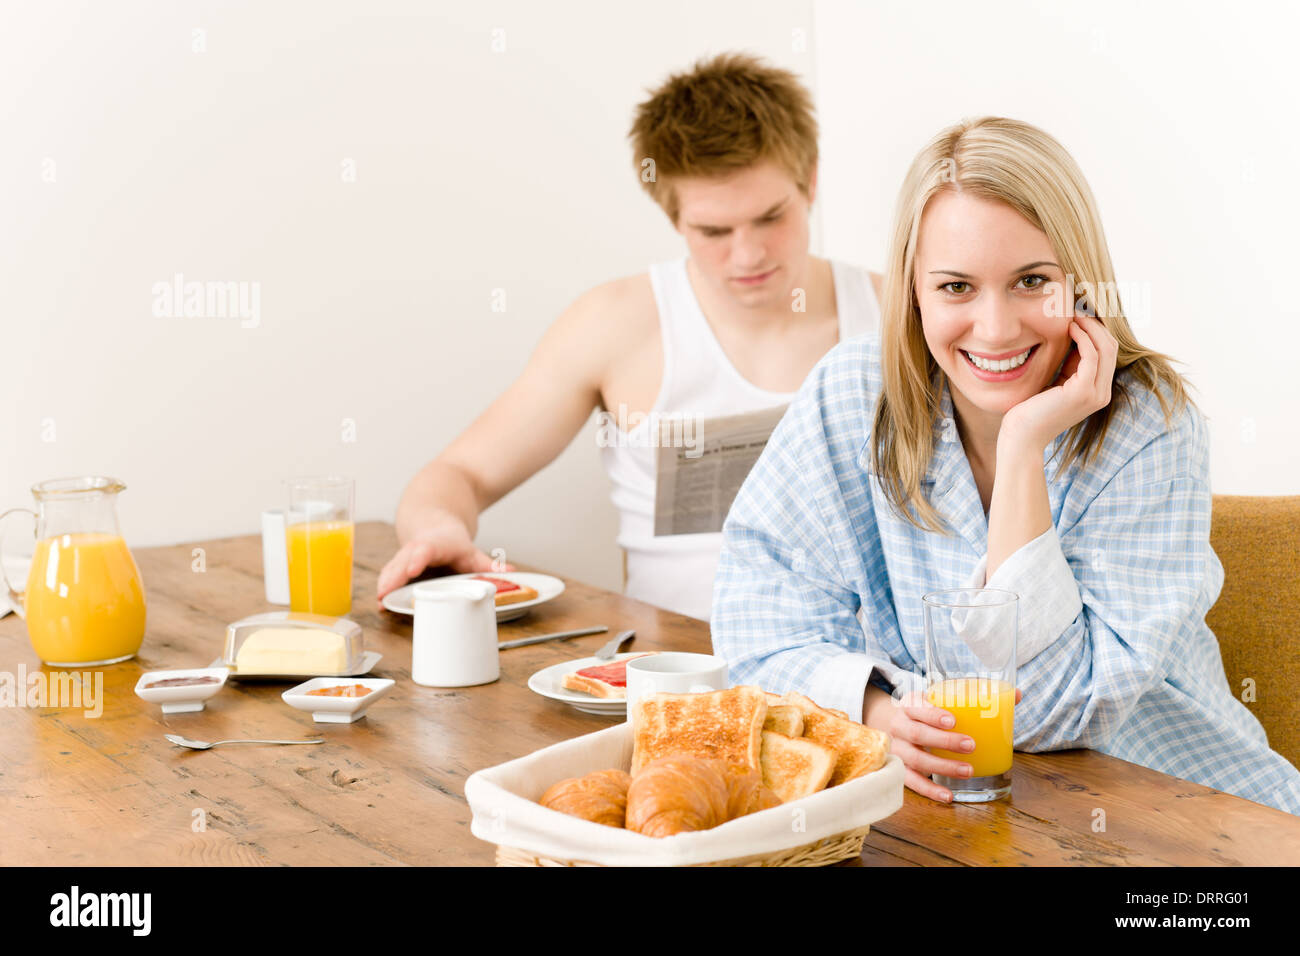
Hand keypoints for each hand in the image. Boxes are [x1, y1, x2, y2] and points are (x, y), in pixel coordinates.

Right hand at [375, 513, 513, 601]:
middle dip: (394, 576)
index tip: (413, 569)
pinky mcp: (397, 566)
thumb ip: (488, 564)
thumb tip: (512, 572)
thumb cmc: (452, 544)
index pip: (425, 550)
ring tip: (380, 602)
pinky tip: (380, 603)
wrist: (433, 526)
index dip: (418, 559)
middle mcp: (416, 549)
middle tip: (385, 593)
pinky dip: (383, 588)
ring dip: (385, 584)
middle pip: (403, 561)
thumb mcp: (470, 552)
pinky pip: (387, 576)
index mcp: (435, 544)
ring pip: (391, 569)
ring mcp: (404, 557)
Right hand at [881, 687, 1022, 803]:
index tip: (953, 720)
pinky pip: (912, 781)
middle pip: (917, 734)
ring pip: (916, 759)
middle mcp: (899, 726)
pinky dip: (929, 790)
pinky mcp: (900, 768)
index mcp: (909, 705)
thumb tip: (1017, 694)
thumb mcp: (939, 699)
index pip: (917, 707)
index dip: (933, 714)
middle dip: (944, 741)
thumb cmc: (926, 712)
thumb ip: (974, 698)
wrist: (893, 725)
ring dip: (942, 766)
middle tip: (971, 745)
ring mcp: (898, 749)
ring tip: (968, 770)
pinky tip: (948, 795)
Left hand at [999, 313, 1117, 453]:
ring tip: (1074, 313)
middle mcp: (1102, 394)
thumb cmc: (1030, 410)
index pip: (1106, 352)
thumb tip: (1075, 334)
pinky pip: (1091, 354)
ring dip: (1091, 326)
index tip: (1079, 313)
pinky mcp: (1083, 391)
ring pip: (1105, 348)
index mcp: (1097, 391)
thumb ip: (1069, 363)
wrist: (1021, 437)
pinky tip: (1069, 326)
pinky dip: (1083, 336)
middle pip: (1111, 347)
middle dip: (1096, 324)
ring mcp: (1095, 394)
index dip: (1095, 330)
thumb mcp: (1056, 381)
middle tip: (1078, 307)